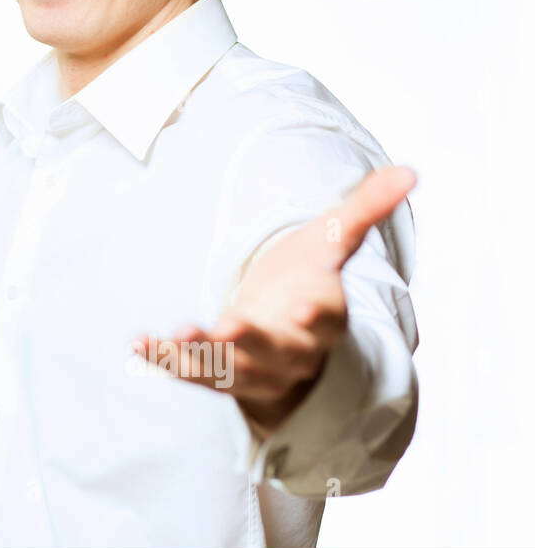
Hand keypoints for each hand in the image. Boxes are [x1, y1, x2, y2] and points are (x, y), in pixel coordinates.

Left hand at [132, 165, 415, 438]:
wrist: (287, 327)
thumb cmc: (308, 276)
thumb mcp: (333, 240)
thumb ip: (364, 208)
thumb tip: (410, 170)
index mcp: (323, 315)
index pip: (327, 319)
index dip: (317, 315)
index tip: (306, 305)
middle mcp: (293, 349)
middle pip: (277, 352)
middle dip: (252, 342)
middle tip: (226, 327)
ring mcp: (256, 369)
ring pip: (233, 372)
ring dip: (203, 357)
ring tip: (174, 336)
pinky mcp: (221, 376)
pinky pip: (193, 375)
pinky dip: (166, 362)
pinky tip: (138, 344)